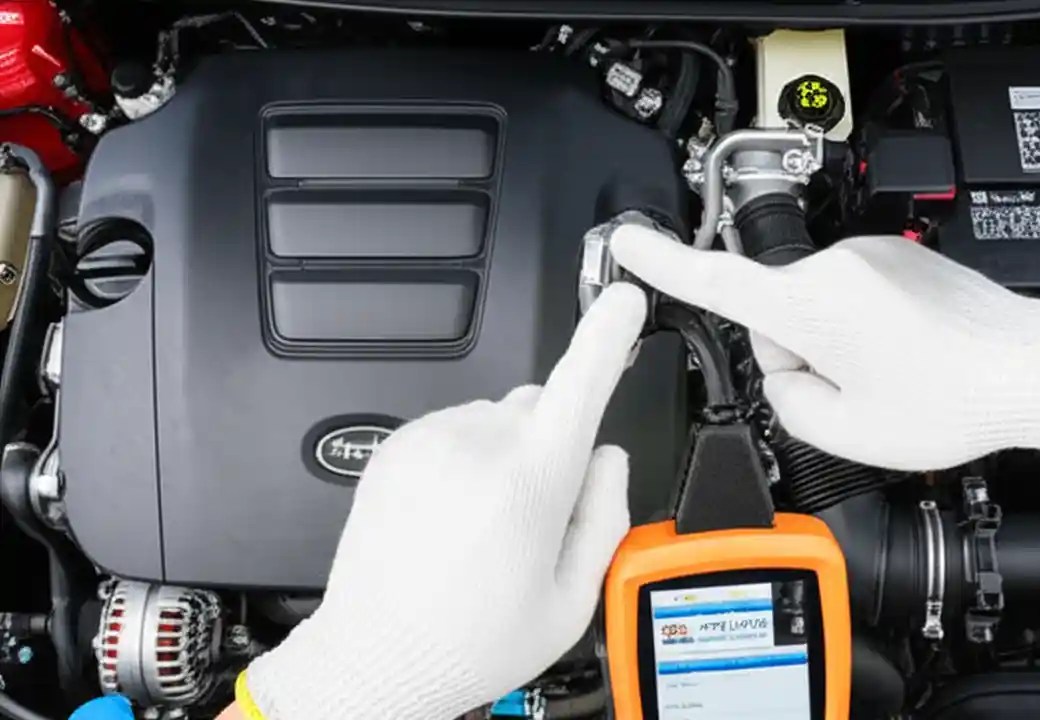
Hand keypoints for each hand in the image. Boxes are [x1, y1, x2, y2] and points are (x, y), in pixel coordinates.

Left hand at [244, 283, 646, 719]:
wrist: (376, 656)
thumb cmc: (468, 640)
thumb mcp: (570, 602)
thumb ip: (604, 519)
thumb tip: (608, 462)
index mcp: (529, 483)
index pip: (579, 384)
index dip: (607, 335)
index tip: (624, 301)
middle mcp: (475, 446)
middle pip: (541, 408)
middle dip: (551, 447)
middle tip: (534, 520)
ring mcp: (429, 441)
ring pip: (497, 419)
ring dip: (504, 455)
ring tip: (483, 528)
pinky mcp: (398, 446)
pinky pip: (456, 430)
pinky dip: (465, 460)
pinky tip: (453, 518)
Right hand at [612, 228, 1039, 470]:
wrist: (1031, 369)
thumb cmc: (954, 400)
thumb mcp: (849, 432)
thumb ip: (788, 403)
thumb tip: (786, 376)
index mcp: (814, 306)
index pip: (717, 281)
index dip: (661, 263)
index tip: (626, 241)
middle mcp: (836, 268)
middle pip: (774, 317)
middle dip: (801, 358)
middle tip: (860, 392)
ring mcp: (869, 257)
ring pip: (814, 311)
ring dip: (837, 347)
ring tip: (894, 376)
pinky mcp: (894, 258)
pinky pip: (850, 298)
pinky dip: (865, 331)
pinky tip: (907, 356)